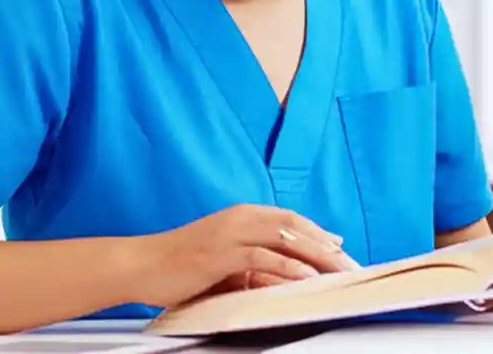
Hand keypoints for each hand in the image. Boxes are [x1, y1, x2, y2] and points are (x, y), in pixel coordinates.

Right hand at [133, 204, 357, 307]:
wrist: (141, 265)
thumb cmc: (179, 265)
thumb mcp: (223, 259)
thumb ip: (252, 260)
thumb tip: (283, 271)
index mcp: (241, 214)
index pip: (291, 220)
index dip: (319, 233)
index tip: (342, 248)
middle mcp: (240, 217)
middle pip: (296, 227)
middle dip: (327, 246)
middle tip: (352, 263)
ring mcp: (231, 233)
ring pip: (286, 239)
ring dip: (317, 256)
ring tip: (340, 271)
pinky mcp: (221, 252)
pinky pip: (264, 257)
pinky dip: (289, 267)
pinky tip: (307, 277)